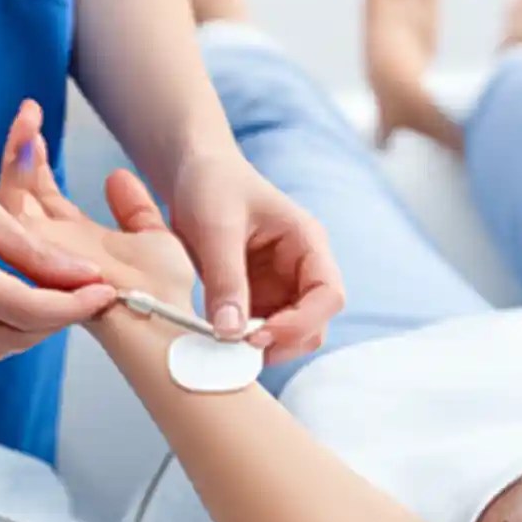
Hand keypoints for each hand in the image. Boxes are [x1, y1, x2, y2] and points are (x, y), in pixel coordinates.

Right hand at [0, 101, 196, 317]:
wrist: (164, 321)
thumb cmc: (165, 291)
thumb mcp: (153, 239)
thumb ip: (135, 211)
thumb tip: (116, 177)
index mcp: (72, 247)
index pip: (42, 198)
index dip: (37, 162)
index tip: (38, 121)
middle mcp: (49, 252)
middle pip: (17, 196)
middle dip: (18, 151)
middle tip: (28, 112)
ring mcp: (37, 253)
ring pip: (8, 198)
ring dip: (16, 153)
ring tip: (27, 119)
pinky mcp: (32, 252)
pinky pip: (11, 204)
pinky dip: (16, 166)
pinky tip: (27, 135)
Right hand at [0, 142, 113, 360]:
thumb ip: (26, 244)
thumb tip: (77, 272)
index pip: (28, 309)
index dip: (73, 306)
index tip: (104, 289)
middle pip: (16, 337)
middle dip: (60, 320)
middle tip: (89, 291)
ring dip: (34, 328)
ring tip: (61, 293)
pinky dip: (5, 328)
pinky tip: (21, 297)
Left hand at [170, 153, 344, 364]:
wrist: (192, 172)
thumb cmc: (212, 184)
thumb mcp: (217, 227)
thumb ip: (226, 278)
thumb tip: (230, 333)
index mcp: (307, 243)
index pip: (329, 294)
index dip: (301, 322)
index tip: (259, 334)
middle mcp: (300, 269)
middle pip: (314, 324)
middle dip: (282, 343)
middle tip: (236, 349)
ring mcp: (279, 286)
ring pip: (287, 336)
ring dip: (261, 347)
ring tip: (221, 345)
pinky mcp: (254, 297)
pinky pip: (257, 331)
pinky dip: (240, 342)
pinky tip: (214, 338)